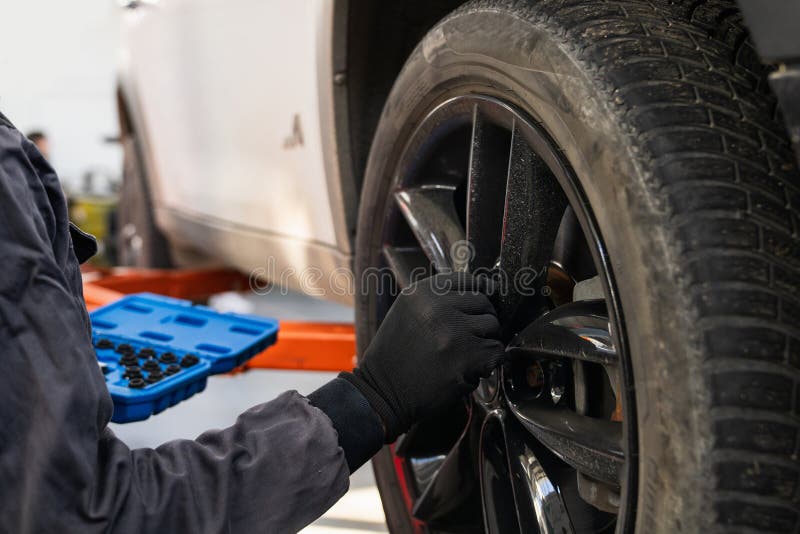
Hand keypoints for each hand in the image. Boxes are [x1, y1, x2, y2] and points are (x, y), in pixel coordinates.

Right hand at [341, 273, 504, 441]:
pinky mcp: (468, 358)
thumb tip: (479, 292)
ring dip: (485, 341)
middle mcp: (439, 308)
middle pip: (484, 303)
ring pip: (493, 327)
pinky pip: (496, 352)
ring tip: (465, 353)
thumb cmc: (394, 355)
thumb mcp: (407, 312)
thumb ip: (438, 300)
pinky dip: (489, 362)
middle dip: (481, 320)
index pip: (467, 280)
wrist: (382, 391)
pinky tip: (471, 367)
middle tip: (468, 337)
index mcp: (422, 292)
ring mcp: (455, 332)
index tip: (481, 302)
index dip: (478, 292)